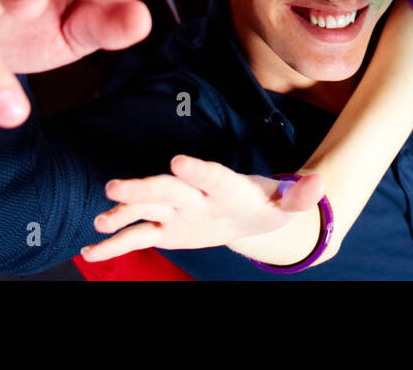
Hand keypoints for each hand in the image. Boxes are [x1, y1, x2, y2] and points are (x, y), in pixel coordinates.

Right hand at [82, 155, 325, 260]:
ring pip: (147, 209)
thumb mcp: (285, 203)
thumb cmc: (265, 203)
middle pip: (168, 189)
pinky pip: (138, 236)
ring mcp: (176, 210)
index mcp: (225, 186)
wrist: (246, 210)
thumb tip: (320, 184)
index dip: (197, 169)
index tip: (178, 161)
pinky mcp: (165, 228)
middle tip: (116, 186)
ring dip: (123, 213)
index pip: (212, 175)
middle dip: (143, 188)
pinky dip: (115, 243)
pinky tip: (92, 251)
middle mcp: (194, 194)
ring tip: (101, 219)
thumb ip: (299, 195)